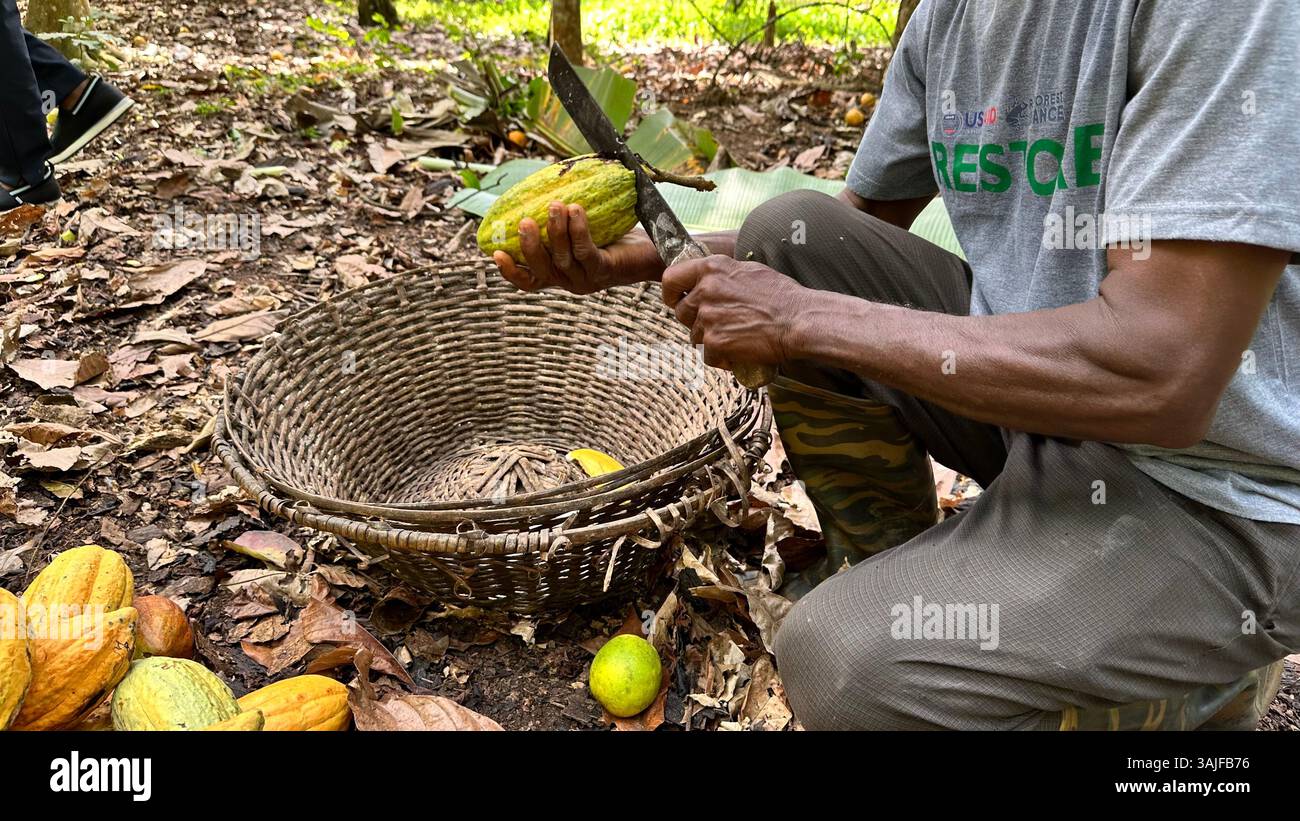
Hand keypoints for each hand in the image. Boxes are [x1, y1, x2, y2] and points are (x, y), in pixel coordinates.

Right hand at [493, 202, 663, 294]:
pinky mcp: (604, 271)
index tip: (494, 252)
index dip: (510, 271)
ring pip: (563, 259)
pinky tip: (575, 210)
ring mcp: (587, 280)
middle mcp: (570, 281)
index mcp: (560, 274)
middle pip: (541, 270)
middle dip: (529, 246)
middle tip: (523, 221)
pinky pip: (586, 251)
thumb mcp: (583, 228)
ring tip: (554, 205)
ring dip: (556, 231)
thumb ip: (561, 220)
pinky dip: (578, 230)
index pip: (529, 281)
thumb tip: (543, 186)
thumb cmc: (616, 236)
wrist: (654, 249)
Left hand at [661, 255, 806, 371]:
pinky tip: (740, 351)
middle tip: (718, 324)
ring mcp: (708, 317)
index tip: (675, 300)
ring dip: (710, 340)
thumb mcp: (749, 270)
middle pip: (681, 312)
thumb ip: (722, 274)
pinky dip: (722, 357)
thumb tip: (708, 279)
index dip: (670, 292)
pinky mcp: (715, 342)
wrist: (798, 320)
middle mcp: (706, 290)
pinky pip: (708, 355)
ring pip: (694, 335)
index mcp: (712, 268)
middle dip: (694, 321)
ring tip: (736, 336)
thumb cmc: (781, 295)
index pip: (671, 277)